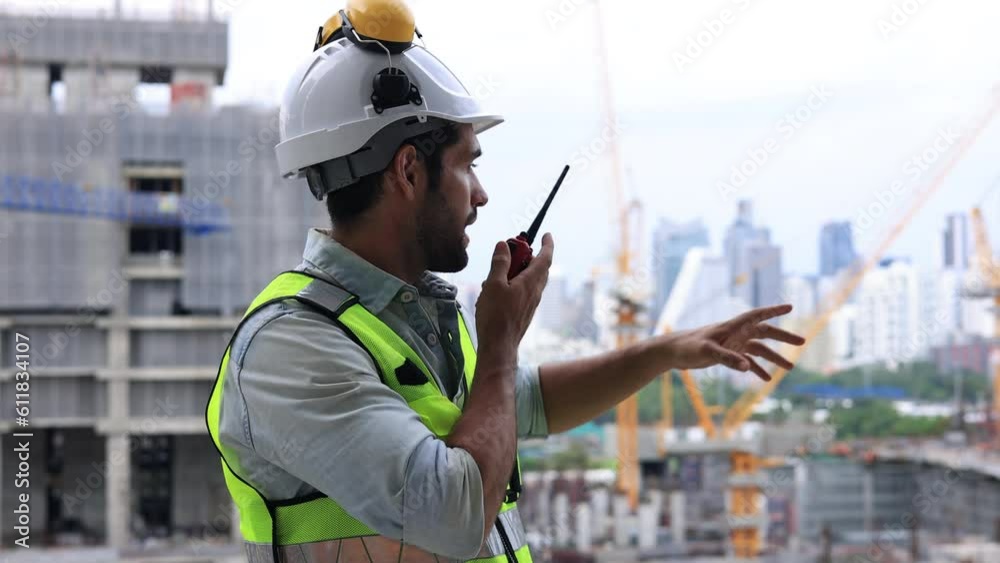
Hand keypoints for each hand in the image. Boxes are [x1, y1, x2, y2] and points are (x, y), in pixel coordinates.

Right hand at [475, 233, 553, 361]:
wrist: (499, 346)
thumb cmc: (496, 316)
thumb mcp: (494, 284)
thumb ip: (500, 263)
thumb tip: (503, 245)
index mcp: (531, 282)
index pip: (545, 258)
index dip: (547, 244)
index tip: (547, 234)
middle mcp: (535, 291)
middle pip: (538, 267)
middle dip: (528, 255)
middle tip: (513, 250)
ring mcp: (531, 303)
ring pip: (530, 279)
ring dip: (518, 270)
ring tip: (498, 272)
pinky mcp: (524, 311)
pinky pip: (523, 291)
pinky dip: (513, 284)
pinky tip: (495, 290)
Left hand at [661, 304, 805, 380]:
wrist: (671, 352)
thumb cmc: (687, 347)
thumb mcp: (707, 352)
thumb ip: (727, 358)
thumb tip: (747, 367)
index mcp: (732, 327)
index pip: (757, 315)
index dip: (773, 311)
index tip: (790, 307)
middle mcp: (735, 334)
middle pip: (764, 332)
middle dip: (783, 337)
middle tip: (802, 342)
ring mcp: (732, 344)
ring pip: (759, 349)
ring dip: (774, 357)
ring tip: (790, 368)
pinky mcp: (727, 355)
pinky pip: (747, 361)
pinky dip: (757, 369)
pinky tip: (766, 379)